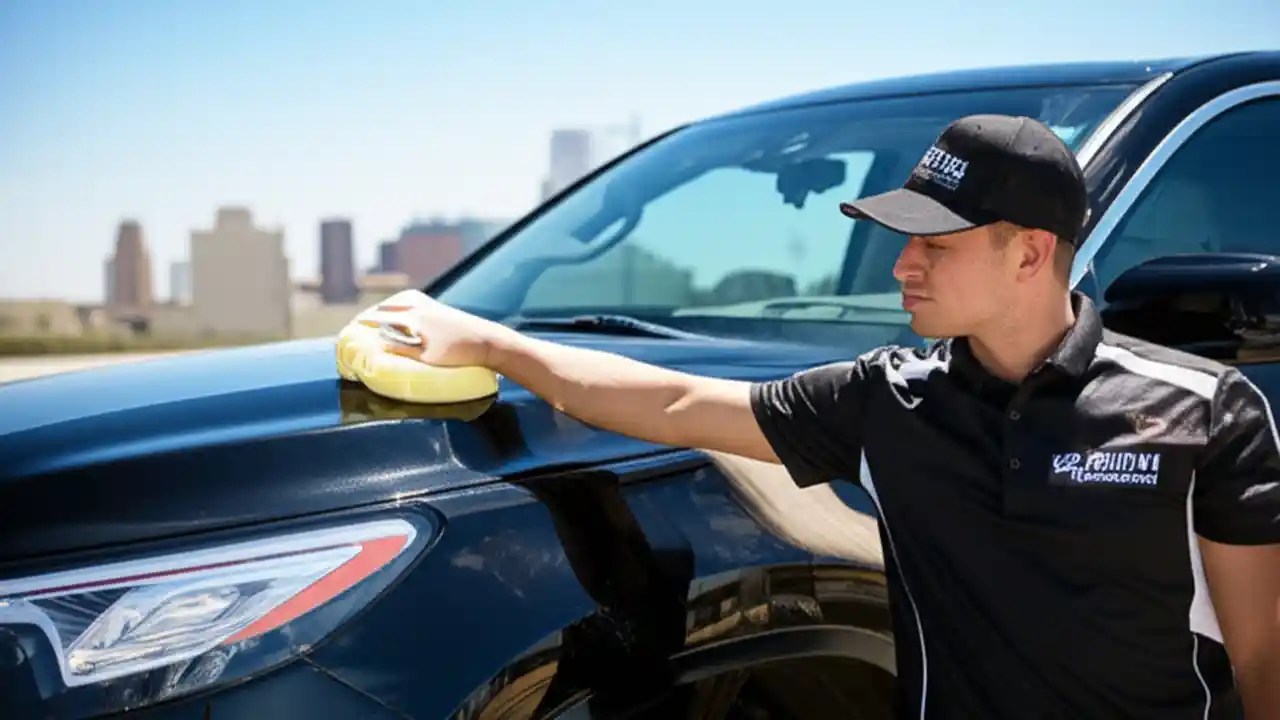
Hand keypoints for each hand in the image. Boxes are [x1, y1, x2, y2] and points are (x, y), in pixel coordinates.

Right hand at [361, 289, 509, 368]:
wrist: (488, 341)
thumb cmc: (458, 353)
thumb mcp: (426, 356)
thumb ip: (400, 349)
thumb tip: (376, 344)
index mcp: (412, 318)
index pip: (379, 319)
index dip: (363, 324)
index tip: (348, 330)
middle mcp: (418, 307)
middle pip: (386, 307)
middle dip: (370, 315)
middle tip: (356, 323)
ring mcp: (430, 305)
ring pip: (398, 301)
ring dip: (384, 307)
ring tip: (374, 315)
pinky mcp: (439, 307)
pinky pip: (411, 299)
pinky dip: (398, 303)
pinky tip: (400, 308)